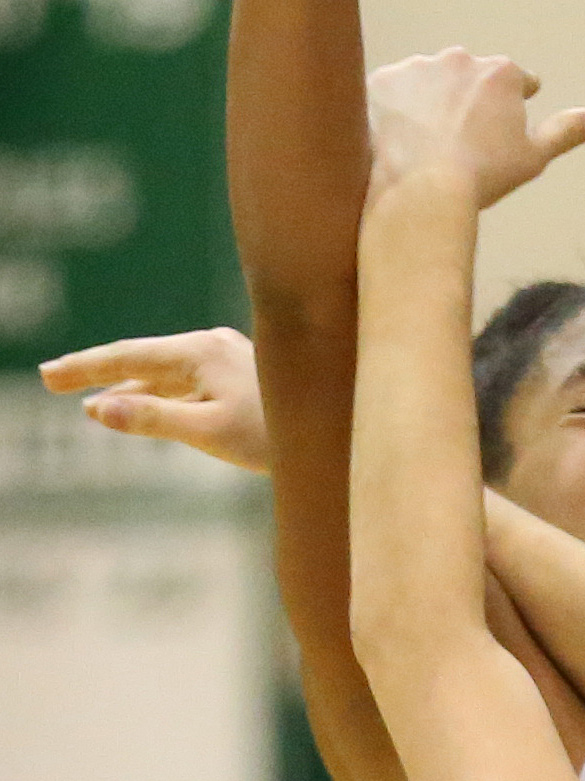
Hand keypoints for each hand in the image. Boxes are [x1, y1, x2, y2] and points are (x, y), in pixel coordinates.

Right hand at [38, 328, 267, 470]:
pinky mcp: (239, 377)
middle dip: (96, 371)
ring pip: (163, 371)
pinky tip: (140, 403)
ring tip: (89, 399)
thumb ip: (155, 419)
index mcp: (201, 351)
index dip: (84, 367)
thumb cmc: (282, 433)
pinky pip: (184, 383)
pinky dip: (156, 394)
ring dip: (126, 385)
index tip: (47, 377)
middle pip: (141, 358)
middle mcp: (212, 347)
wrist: (341, 430)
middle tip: (50, 380)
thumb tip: (100, 409)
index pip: (127, 357)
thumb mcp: (211, 432)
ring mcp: (227, 360)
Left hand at [366, 48, 584, 213]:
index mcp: (501, 73)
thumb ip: (566, 131)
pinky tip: (396, 140)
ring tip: (424, 142)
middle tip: (461, 139)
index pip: (516, 81)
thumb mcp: (532, 157)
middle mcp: (459, 59)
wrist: (419, 189)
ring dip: (429, 102)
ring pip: (427, 81)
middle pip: (468, 76)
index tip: (502, 123)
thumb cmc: (483, 177)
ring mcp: (416, 67)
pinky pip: (391, 93)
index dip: (513, 103)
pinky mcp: (380, 81)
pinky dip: (393, 111)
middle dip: (467, 100)